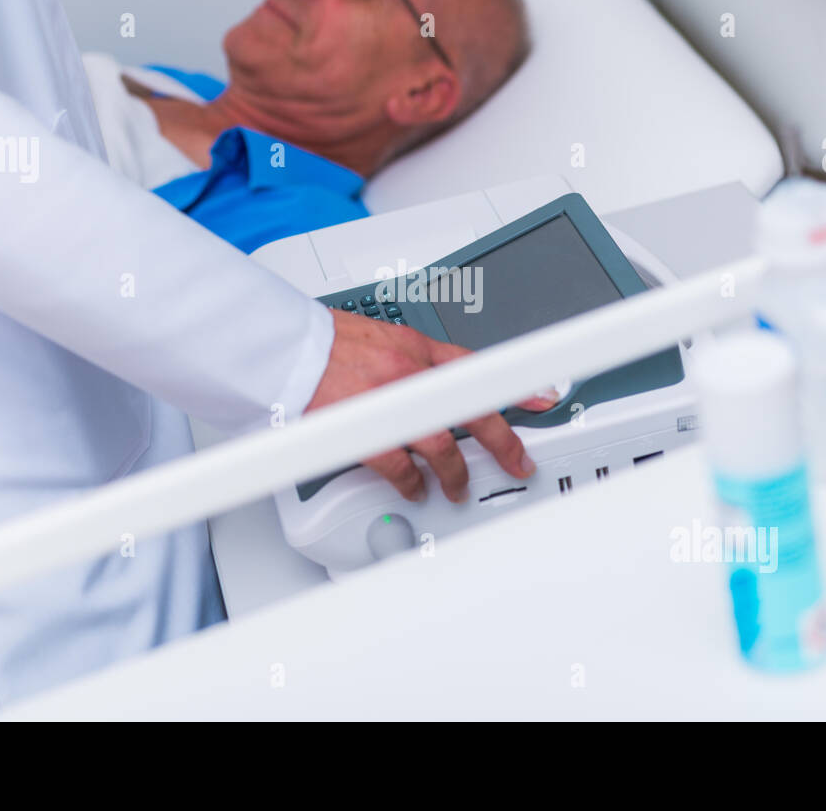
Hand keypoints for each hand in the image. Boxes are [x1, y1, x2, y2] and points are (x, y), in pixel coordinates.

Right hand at [305, 309, 557, 502]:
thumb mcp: (377, 336)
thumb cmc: (322, 344)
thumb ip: (406, 359)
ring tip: (457, 487)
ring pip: (442, 448)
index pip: (477, 366)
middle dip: (502, 441)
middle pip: (473, 412)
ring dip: (455, 473)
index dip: (513, 385)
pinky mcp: (366, 434)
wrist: (283, 350)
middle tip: (518, 461)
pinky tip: (414, 489)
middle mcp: (409, 373)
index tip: (542, 397)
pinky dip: (411, 483)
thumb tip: (424, 378)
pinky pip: (401, 468)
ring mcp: (390, 405)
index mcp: (414, 347)